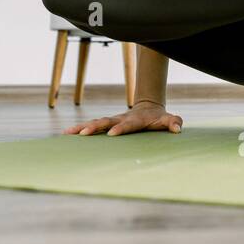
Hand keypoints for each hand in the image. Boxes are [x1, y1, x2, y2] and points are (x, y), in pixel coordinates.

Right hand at [64, 101, 182, 135]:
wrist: (148, 108)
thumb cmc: (159, 118)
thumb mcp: (169, 120)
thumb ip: (173, 123)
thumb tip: (177, 129)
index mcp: (135, 120)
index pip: (127, 124)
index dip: (120, 128)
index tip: (111, 134)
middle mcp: (120, 118)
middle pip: (105, 121)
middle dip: (94, 127)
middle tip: (83, 133)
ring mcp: (112, 120)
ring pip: (95, 122)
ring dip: (81, 127)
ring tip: (68, 133)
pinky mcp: (106, 124)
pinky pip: (92, 126)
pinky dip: (79, 129)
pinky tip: (66, 134)